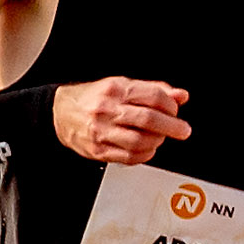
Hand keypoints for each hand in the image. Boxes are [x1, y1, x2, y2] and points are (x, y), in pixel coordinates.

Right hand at [50, 76, 190, 164]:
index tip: (176, 111)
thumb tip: (180, 96)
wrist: (60, 113)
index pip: (152, 96)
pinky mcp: (98, 150)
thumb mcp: (122, 86)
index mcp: (115, 89)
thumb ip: (153, 90)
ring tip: (160, 138)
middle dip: (172, 126)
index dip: (170, 105)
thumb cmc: (93, 98)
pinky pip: (129, 157)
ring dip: (157, 141)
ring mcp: (101, 131)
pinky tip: (148, 148)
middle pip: (148, 119)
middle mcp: (107, 109)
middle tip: (182, 130)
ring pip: (140, 140)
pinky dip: (144, 154)